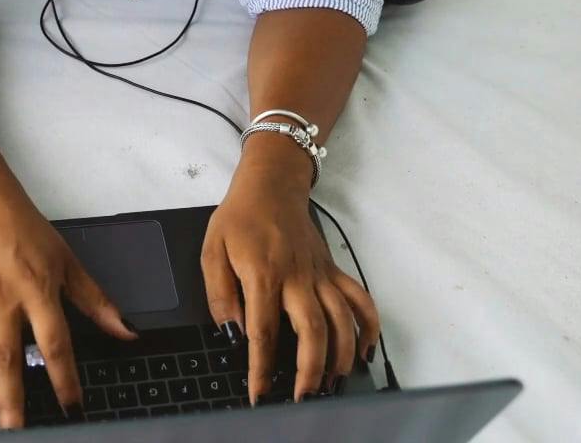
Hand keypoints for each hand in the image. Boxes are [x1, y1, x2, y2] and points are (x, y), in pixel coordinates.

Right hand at [0, 188, 136, 431]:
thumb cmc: (27, 231)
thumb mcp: (68, 262)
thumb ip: (96, 301)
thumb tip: (127, 331)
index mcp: (38, 292)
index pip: (55, 342)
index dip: (64, 376)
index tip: (72, 407)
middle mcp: (3, 302)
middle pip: (6, 356)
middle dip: (9, 397)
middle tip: (13, 431)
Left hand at [201, 134, 379, 402]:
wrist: (271, 184)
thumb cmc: (239, 217)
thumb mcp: (211, 251)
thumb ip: (220, 294)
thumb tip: (232, 332)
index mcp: (264, 274)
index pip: (264, 331)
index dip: (261, 367)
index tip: (259, 393)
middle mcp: (297, 277)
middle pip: (313, 330)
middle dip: (310, 370)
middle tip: (302, 397)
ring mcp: (320, 274)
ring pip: (342, 319)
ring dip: (341, 355)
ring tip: (332, 383)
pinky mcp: (333, 269)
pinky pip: (359, 298)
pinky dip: (369, 325)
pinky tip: (366, 350)